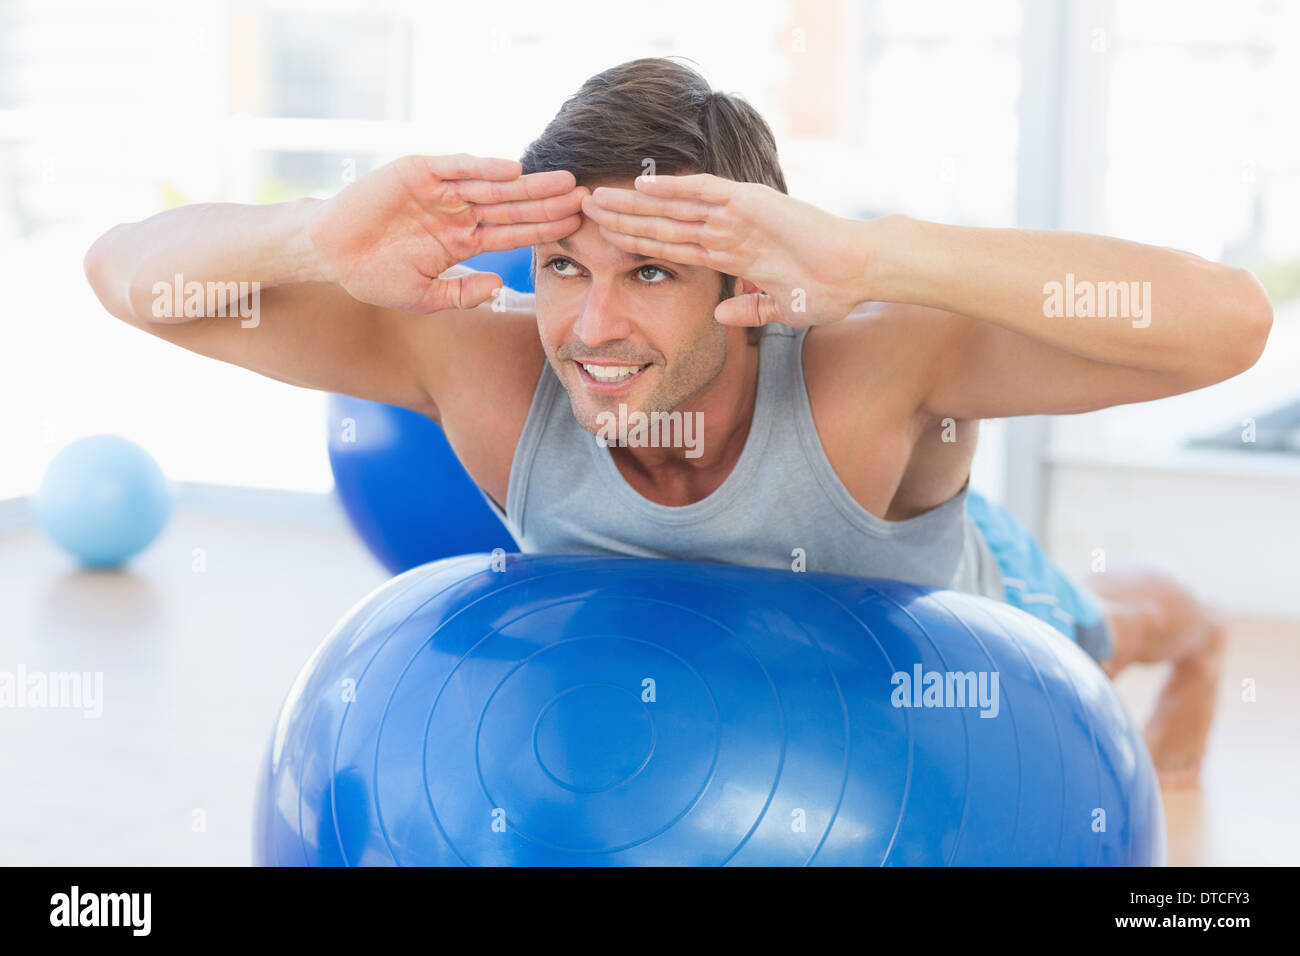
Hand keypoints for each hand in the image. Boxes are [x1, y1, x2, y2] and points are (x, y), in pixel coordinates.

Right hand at [307, 154, 585, 312]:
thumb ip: (463, 293)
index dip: (545, 229)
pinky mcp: (419, 171)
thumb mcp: (426, 297)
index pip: (515, 233)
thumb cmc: (375, 278)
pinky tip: (513, 170)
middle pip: (513, 206)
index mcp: (464, 240)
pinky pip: (458, 166)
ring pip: (493, 185)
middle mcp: (458, 212)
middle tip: (585, 198)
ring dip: (528, 184)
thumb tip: (499, 286)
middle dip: (548, 202)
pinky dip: (484, 167)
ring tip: (563, 182)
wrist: (330, 255)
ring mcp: (441, 190)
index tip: (577, 227)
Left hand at [582, 174, 868, 327]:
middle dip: (621, 219)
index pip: (672, 246)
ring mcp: (737, 213)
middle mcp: (728, 228)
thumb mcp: (778, 309)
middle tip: (581, 211)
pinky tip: (642, 184)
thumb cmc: (827, 290)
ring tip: (596, 198)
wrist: (858, 273)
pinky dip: (673, 187)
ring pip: (673, 206)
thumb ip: (748, 311)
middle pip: (662, 222)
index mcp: (731, 253)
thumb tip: (718, 314)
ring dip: (634, 202)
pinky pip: (704, 192)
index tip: (603, 243)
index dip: (636, 243)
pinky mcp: (751, 202)